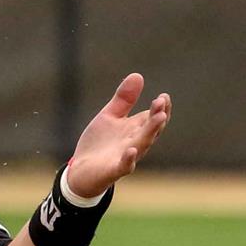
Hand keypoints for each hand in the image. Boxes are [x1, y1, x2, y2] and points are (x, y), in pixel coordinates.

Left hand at [65, 74, 170, 198]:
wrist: (81, 171)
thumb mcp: (110, 116)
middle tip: (162, 103)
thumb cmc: (100, 144)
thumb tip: (138, 75)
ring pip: (142, 145)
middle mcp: (135, 142)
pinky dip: (129, 159)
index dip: (161, 108)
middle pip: (151, 130)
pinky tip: (131, 150)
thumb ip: (123, 99)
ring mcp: (125, 157)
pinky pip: (124, 166)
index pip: (153, 117)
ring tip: (159, 118)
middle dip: (157, 117)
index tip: (164, 96)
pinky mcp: (113, 170)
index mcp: (135, 129)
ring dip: (151, 132)